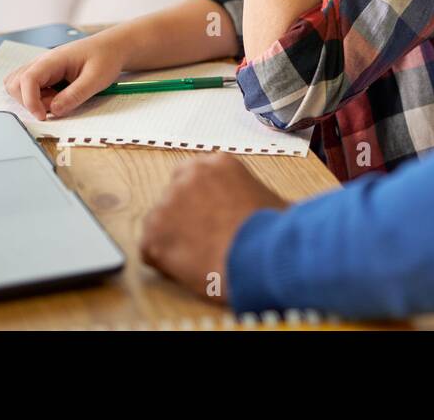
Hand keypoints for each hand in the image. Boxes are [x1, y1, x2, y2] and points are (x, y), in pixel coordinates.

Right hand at [3, 27, 128, 119]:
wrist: (113, 47)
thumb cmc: (106, 58)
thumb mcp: (97, 78)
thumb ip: (75, 95)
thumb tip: (54, 111)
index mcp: (53, 59)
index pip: (27, 79)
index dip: (30, 101)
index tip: (43, 116)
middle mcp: (42, 62)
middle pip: (15, 84)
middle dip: (30, 101)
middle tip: (56, 105)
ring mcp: (42, 68)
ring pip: (18, 86)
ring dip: (32, 100)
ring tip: (57, 100)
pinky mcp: (45, 75)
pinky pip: (30, 88)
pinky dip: (38, 98)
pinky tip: (57, 96)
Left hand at [139, 153, 287, 300]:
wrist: (262, 256)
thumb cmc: (274, 232)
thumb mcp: (274, 201)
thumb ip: (261, 200)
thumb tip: (283, 211)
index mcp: (219, 163)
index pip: (196, 176)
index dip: (202, 200)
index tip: (210, 216)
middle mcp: (188, 176)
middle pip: (174, 196)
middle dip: (184, 216)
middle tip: (203, 238)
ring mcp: (167, 204)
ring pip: (160, 223)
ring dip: (174, 239)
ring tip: (199, 258)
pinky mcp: (154, 235)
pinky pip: (150, 250)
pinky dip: (164, 262)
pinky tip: (188, 268)